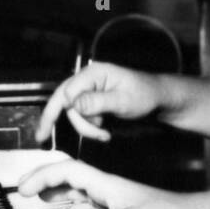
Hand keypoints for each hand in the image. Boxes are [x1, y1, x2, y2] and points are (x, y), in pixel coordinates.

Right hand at [17, 160, 209, 208]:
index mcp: (109, 185)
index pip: (70, 170)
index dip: (44, 175)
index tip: (25, 187)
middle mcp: (110, 192)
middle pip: (71, 181)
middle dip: (47, 184)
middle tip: (25, 193)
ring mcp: (117, 205)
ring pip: (81, 197)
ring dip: (61, 199)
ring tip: (43, 205)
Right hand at [35, 61, 163, 143]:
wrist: (158, 99)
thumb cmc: (145, 95)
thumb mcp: (123, 101)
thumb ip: (97, 102)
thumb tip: (73, 103)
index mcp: (93, 73)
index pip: (65, 92)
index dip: (58, 112)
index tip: (50, 132)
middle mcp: (87, 79)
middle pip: (64, 103)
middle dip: (77, 123)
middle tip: (89, 135)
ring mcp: (89, 90)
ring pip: (73, 113)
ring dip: (87, 127)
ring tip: (106, 133)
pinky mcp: (92, 101)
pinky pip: (80, 116)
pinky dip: (89, 127)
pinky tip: (103, 132)